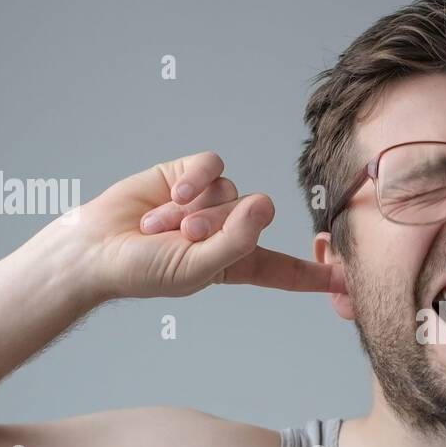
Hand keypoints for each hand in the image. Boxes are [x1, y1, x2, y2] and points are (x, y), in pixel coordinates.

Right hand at [41, 150, 345, 300]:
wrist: (95, 249)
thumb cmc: (143, 271)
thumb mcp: (197, 268)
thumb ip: (237, 241)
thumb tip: (265, 202)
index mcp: (238, 264)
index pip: (285, 269)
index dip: (316, 273)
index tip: (350, 280)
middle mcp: (228, 231)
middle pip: (253, 215)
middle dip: (215, 225)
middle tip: (181, 238)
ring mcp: (209, 201)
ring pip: (231, 190)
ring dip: (195, 208)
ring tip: (161, 224)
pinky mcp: (189, 175)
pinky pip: (212, 166)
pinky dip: (194, 179)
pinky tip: (171, 194)